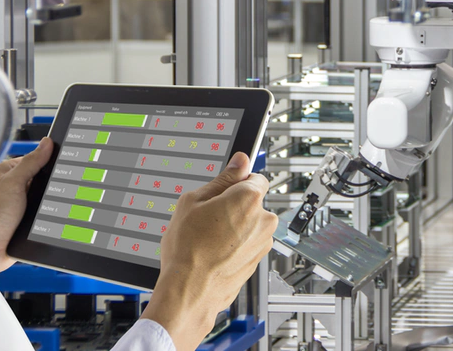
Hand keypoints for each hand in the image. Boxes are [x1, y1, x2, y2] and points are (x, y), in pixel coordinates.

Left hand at [0, 137, 52, 273]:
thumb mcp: (12, 183)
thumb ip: (30, 163)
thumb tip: (47, 144)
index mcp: (10, 172)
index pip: (38, 158)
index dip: (51, 158)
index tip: (66, 158)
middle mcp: (18, 186)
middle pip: (46, 178)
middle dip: (54, 183)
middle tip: (60, 186)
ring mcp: (26, 203)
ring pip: (50, 196)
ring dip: (55, 201)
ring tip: (54, 204)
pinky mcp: (32, 219)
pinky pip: (50, 212)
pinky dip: (55, 214)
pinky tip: (56, 215)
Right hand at [141, 152, 277, 350]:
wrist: (190, 291)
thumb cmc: (188, 250)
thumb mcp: (194, 201)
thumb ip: (223, 178)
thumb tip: (240, 161)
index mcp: (250, 199)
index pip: (255, 176)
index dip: (237, 181)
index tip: (224, 189)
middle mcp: (264, 220)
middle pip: (253, 201)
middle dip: (234, 205)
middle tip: (208, 216)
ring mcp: (263, 243)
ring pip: (251, 223)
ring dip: (236, 226)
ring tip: (209, 237)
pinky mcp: (258, 260)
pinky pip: (248, 243)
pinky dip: (236, 244)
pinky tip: (215, 251)